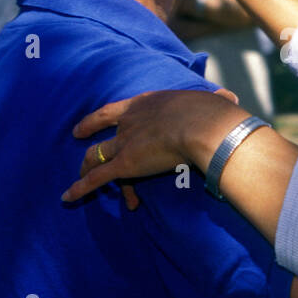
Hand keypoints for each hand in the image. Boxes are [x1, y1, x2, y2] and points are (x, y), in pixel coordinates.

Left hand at [61, 87, 243, 207]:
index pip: (114, 111)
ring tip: (76, 181)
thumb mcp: (210, 102)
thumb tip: (230, 100)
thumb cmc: (211, 113)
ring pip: (95, 157)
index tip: (84, 126)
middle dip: (91, 146)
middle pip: (102, 136)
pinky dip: (79, 188)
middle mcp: (129, 122)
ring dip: (85, 170)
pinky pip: (96, 178)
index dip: (96, 119)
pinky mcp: (124, 165)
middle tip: (80, 147)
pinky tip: (67, 197)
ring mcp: (125, 143)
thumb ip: (216, 102)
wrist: (201, 125)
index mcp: (145, 104)